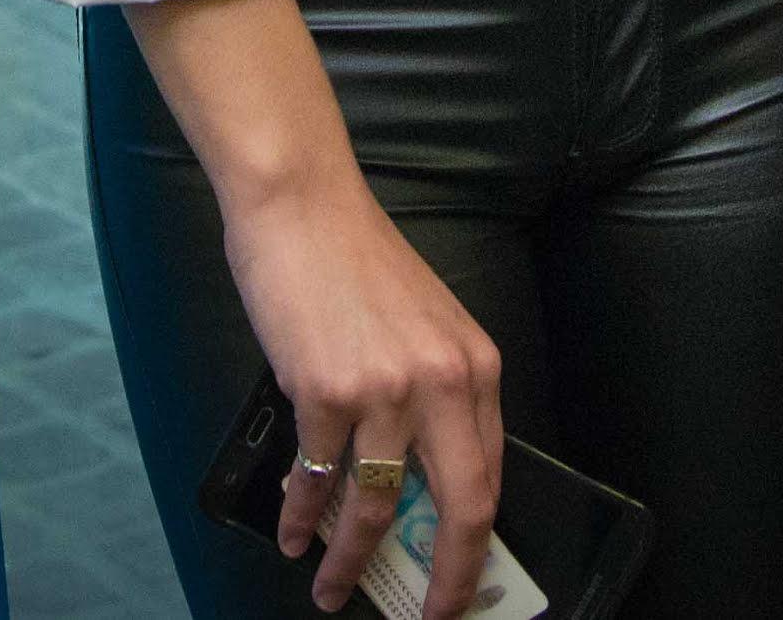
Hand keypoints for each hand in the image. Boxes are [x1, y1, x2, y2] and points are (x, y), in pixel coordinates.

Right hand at [221, 163, 505, 617]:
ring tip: (330, 590)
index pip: (490, 480)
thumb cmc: (355, 259)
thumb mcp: (425, 325)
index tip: (461, 584)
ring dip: (351, 561)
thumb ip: (436, 393)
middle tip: (428, 618)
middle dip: (445, 581)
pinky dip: (301, 514)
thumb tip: (420, 477)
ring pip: (377, 507)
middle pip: (460, 510)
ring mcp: (385, 391)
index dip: (476, 546)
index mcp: (476, 368)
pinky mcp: (325, 392)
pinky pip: (317, 476)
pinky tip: (292, 532)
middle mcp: (443, 384)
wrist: (300, 205)